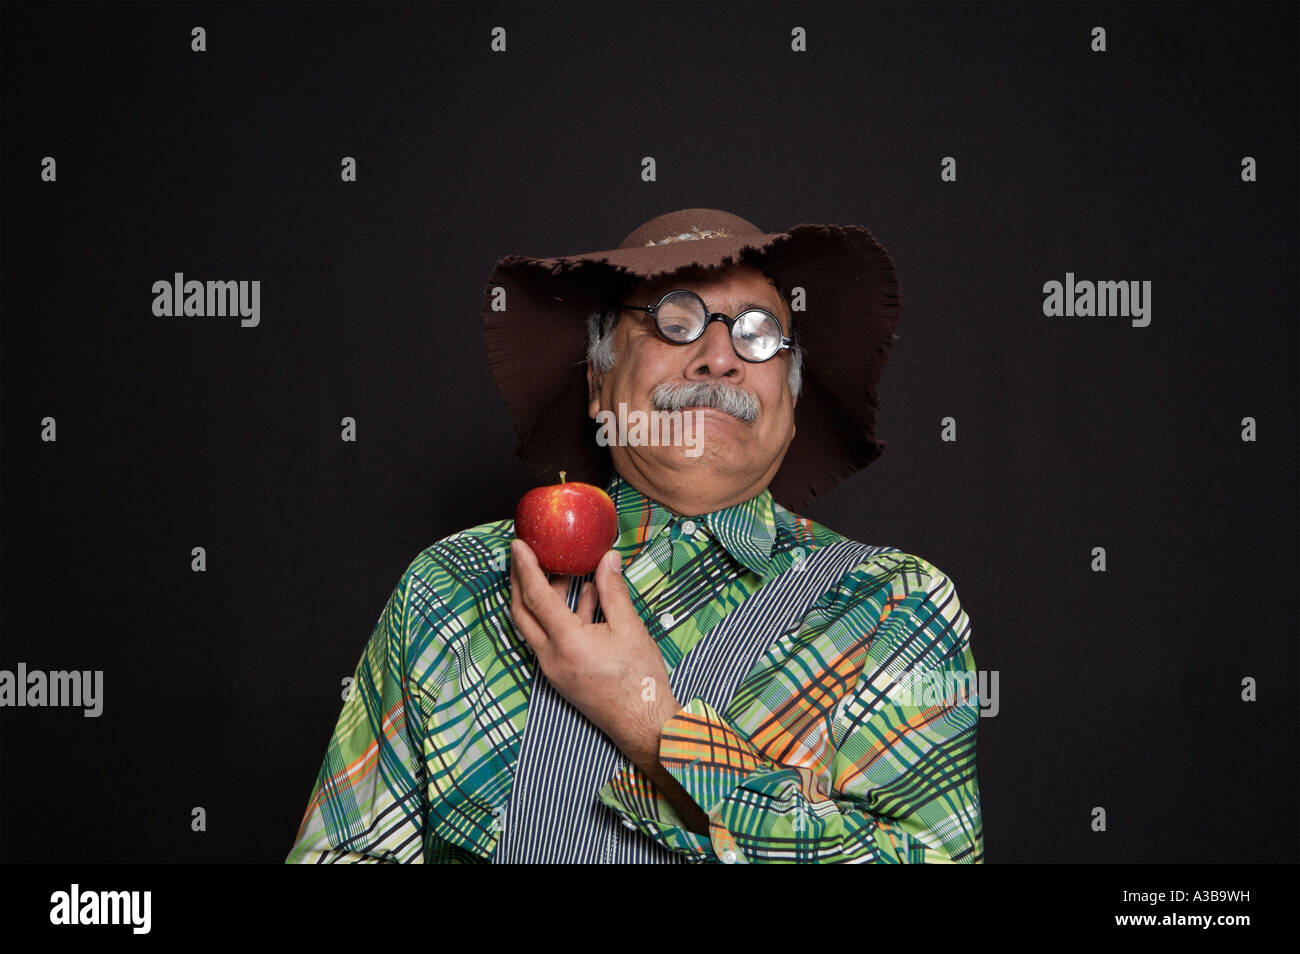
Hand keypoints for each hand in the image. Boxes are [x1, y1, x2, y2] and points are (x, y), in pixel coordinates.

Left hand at [509, 539, 680, 767]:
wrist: (643, 725)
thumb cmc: (640, 681)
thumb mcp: (630, 628)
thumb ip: (613, 591)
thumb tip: (608, 559)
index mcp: (567, 643)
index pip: (536, 597)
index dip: (526, 567)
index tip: (518, 545)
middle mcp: (551, 657)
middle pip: (522, 612)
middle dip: (520, 581)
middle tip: (524, 555)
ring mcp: (553, 668)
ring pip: (535, 626)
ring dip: (542, 598)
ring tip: (561, 570)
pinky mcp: (561, 674)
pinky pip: (551, 638)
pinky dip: (559, 615)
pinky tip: (583, 598)